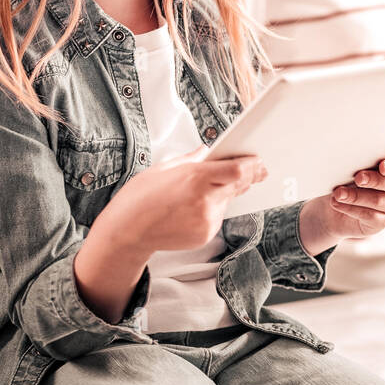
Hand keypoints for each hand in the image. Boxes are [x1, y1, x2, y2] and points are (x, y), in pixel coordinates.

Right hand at [102, 143, 266, 252]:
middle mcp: (205, 200)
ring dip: (226, 192)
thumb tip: (206, 150)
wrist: (126, 232)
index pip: (238, 170)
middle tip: (257, 169)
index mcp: (195, 178)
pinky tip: (194, 207)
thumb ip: (190, 159)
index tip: (257, 160)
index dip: (251, 164)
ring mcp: (207, 220)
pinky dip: (214, 209)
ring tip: (207, 189)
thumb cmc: (140, 198)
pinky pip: (218, 216)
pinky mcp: (205, 234)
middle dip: (250, 176)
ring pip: (228, 201)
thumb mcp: (163, 169)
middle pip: (240, 184)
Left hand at [300, 154, 384, 251]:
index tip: (382, 166)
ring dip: (356, 196)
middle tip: (358, 178)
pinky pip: (369, 216)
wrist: (333, 207)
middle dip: (374, 180)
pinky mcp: (381, 222)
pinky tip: (337, 203)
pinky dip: (351, 209)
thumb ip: (355, 165)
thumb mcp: (348, 171)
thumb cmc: (344, 182)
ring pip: (379, 201)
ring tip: (339, 194)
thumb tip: (347, 160)